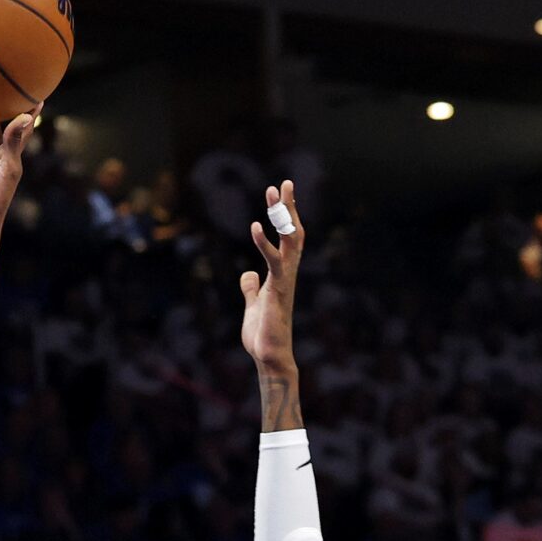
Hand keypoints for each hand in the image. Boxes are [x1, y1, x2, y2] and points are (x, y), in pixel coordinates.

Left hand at [238, 180, 303, 371]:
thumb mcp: (252, 306)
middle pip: (293, 233)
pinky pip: (273, 262)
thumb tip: (248, 275)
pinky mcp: (277, 291)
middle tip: (284, 183)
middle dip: (288, 208)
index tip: (280, 194)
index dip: (284, 217)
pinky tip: (256, 226)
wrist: (269, 357)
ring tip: (274, 193)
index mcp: (281, 274)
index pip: (286, 239)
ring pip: (290, 241)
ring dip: (282, 216)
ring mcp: (284, 280)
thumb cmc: (263, 335)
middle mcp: (287, 273)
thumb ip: (250, 289)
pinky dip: (265, 243)